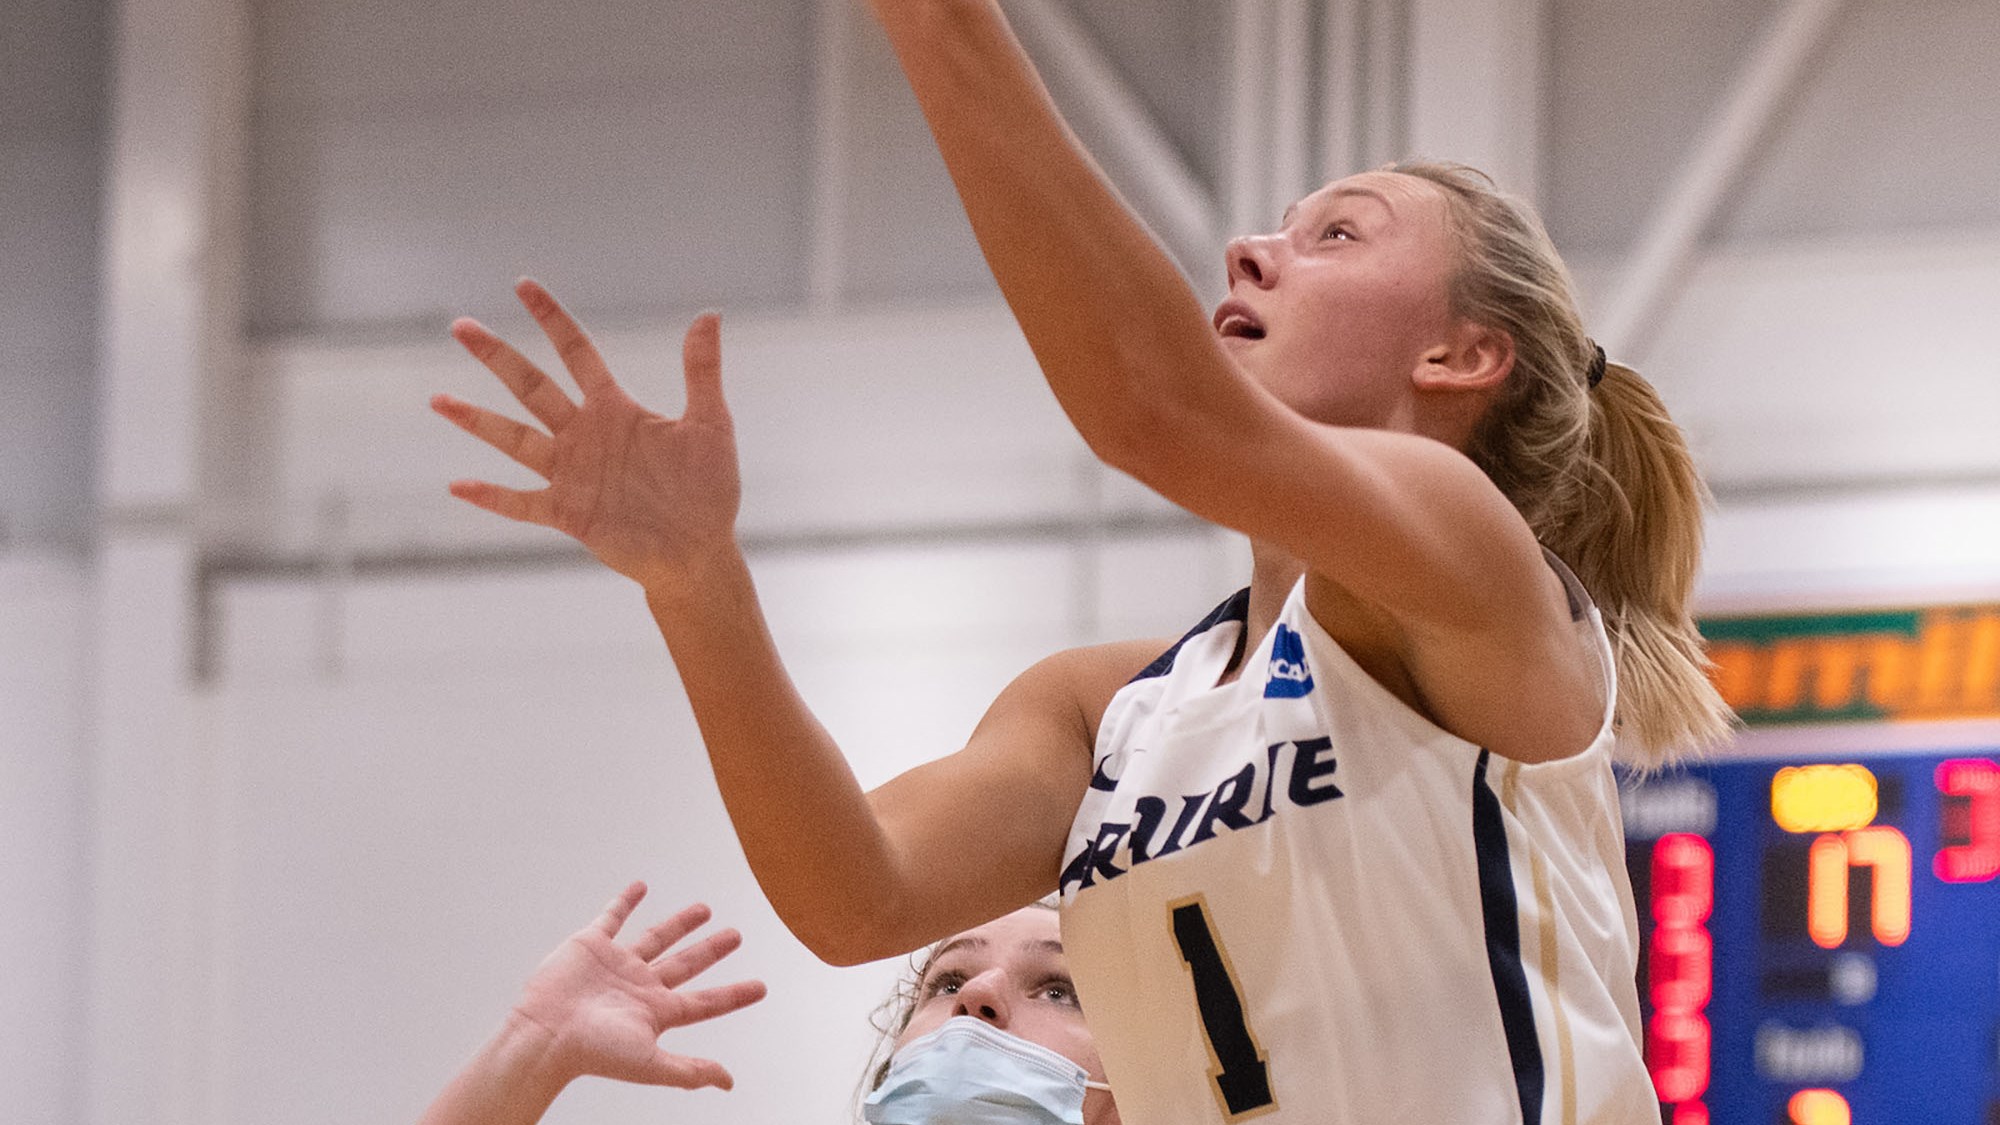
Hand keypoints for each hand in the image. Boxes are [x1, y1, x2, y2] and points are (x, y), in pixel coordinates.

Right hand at [434, 280, 741, 593]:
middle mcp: (585, 435)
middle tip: (460, 326)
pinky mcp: (568, 514)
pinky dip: (492, 497)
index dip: (551, 319)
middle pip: (532, 387)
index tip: (523, 285)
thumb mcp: (711, 424)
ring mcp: (572, 474)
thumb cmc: (709, 489)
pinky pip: (522, 503)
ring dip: (477, 421)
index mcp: (615, 409)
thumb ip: (702, 371)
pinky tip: (458, 485)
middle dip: (497, 357)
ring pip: (515, 439)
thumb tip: (710, 314)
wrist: (700, 551)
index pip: (576, 353)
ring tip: (438, 400)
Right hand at [508, 882, 766, 1090]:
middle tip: (735, 935)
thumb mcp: (649, 1063)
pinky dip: (625, 902)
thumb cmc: (595, 1052)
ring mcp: (616, 965)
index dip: (734, 995)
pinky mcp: (590, 946)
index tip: (761, 987)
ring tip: (705, 909)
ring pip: (656, 938)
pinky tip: (641, 887)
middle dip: (711, 950)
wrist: (546, 1035)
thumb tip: (728, 1083)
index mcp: (655, 1012)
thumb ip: (689, 1071)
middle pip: (686, 964)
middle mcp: (639, 987)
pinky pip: (612, 918)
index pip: (705, 1002)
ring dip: (679, 923)